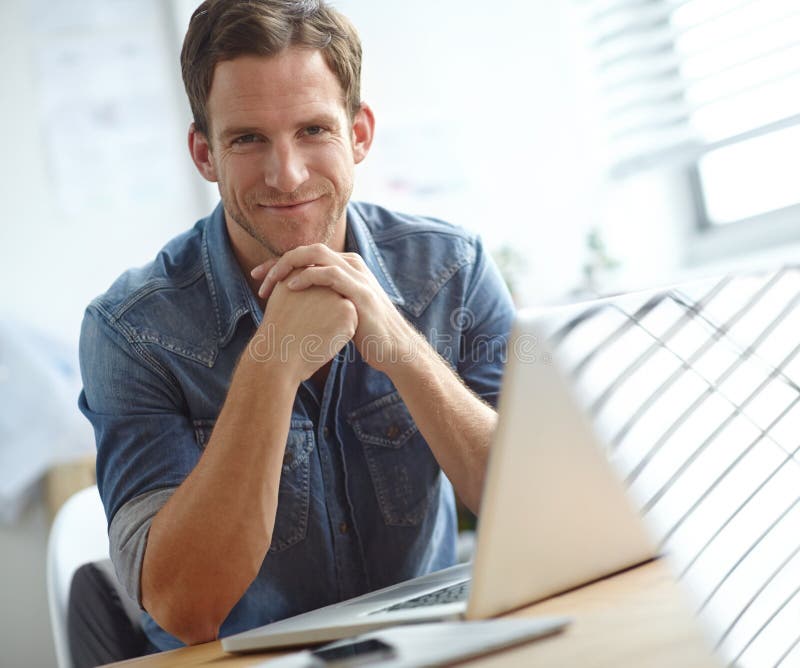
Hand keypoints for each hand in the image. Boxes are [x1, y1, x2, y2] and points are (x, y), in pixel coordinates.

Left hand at [251, 244, 416, 371]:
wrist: (393, 349)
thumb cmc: (364, 333)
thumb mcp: (340, 310)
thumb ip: (322, 300)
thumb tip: (295, 305)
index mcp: (346, 267)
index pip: (306, 256)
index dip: (279, 264)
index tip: (258, 279)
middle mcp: (351, 265)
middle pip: (308, 249)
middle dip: (279, 261)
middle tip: (258, 278)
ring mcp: (357, 275)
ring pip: (316, 255)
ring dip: (288, 265)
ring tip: (270, 282)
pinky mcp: (360, 291)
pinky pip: (329, 274)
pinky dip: (308, 276)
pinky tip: (291, 287)